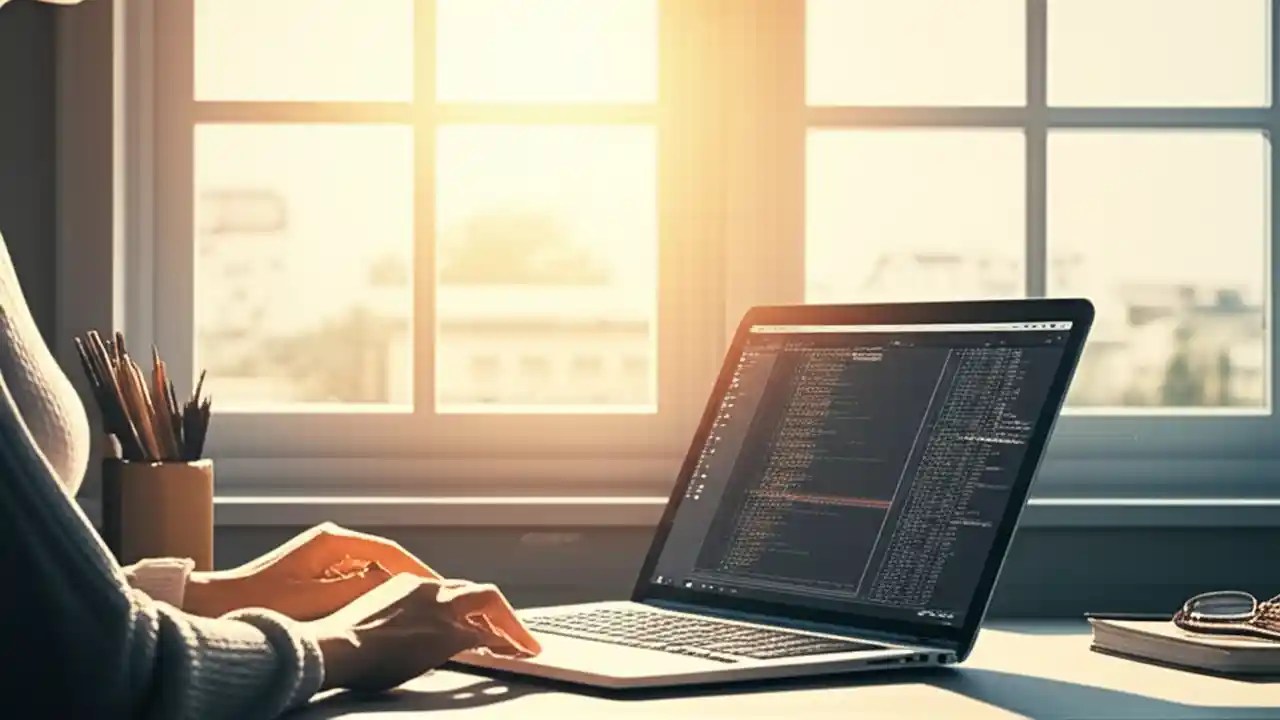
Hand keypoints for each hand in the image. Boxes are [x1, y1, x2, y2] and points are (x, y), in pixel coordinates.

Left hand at [186, 522, 440, 619]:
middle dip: (408, 579)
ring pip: (371, 569)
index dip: (417, 570)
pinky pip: (355, 578)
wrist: (223, 605)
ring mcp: (325, 555)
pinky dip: (371, 592)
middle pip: (383, 559)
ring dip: (390, 587)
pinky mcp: (318, 571)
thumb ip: (359, 590)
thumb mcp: (318, 598)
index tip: (438, 587)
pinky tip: (381, 610)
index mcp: (333, 540)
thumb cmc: (264, 602)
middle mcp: (332, 541)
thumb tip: (396, 587)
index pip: (390, 552)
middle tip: (433, 599)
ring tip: (412, 607)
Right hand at [312, 574, 541, 692]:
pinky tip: (514, 653)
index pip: (450, 591)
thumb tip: (400, 639)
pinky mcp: (448, 632)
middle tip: (512, 630)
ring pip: (489, 603)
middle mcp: (429, 588)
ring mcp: (441, 608)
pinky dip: (505, 642)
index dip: (468, 607)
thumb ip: (395, 620)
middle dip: (498, 611)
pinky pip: (486, 635)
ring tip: (523, 643)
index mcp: (408, 583)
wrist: (337, 646)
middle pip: (477, 591)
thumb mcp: (372, 619)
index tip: (477, 621)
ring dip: (509, 624)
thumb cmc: (342, 642)